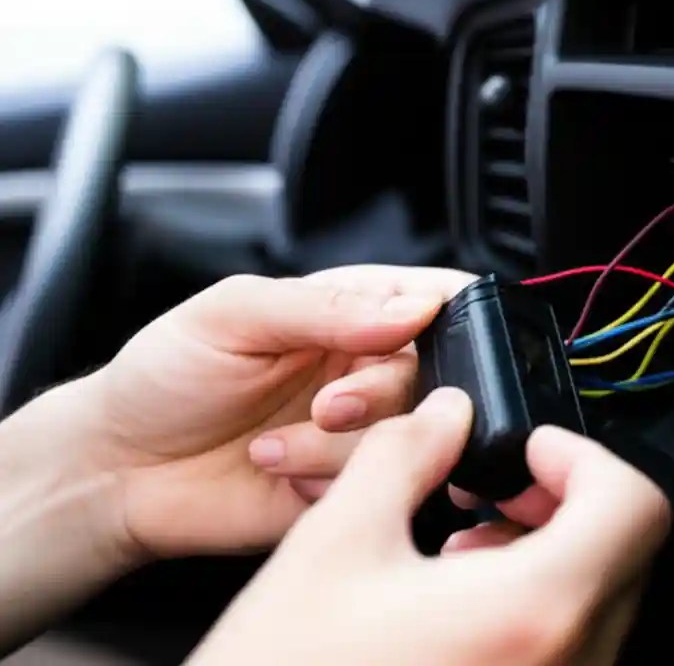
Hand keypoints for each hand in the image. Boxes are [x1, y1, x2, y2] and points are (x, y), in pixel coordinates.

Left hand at [85, 266, 476, 559]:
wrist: (119, 471)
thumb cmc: (165, 379)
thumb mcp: (234, 315)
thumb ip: (327, 307)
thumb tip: (416, 306)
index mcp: (351, 310)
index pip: (434, 298)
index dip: (442, 316)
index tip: (408, 337)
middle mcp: (366, 367)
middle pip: (436, 374)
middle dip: (380, 394)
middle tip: (327, 407)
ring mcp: (364, 431)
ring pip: (410, 435)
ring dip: (341, 446)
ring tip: (272, 447)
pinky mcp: (352, 487)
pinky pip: (380, 486)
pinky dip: (329, 483)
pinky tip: (280, 474)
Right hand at [188, 388, 671, 665]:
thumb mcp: (333, 546)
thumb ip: (401, 455)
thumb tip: (440, 414)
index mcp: (533, 610)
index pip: (633, 506)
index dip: (584, 458)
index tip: (531, 451)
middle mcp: (567, 662)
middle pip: (625, 551)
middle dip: (563, 502)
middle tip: (495, 488)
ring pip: (601, 600)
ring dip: (550, 555)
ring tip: (464, 547)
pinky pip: (572, 645)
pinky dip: (538, 606)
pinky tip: (461, 604)